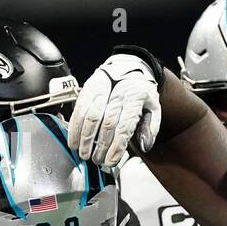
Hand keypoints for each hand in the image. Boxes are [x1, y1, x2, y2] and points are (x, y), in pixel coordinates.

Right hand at [69, 51, 161, 166]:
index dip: (116, 146)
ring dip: (85, 138)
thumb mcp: (153, 106)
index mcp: (135, 100)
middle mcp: (117, 95)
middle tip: (96, 160)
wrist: (128, 64)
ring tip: (83, 154)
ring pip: (90, 116)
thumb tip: (145, 146)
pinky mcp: (88, 89)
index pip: (124, 127)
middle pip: (106, 124)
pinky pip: (79, 109)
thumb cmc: (140, 90)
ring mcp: (101, 91)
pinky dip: (74, 126)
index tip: (111, 161)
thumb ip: (151, 127)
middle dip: (100, 146)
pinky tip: (73, 140)